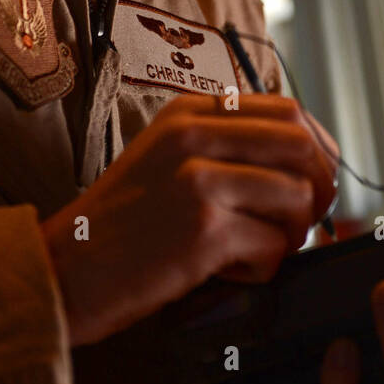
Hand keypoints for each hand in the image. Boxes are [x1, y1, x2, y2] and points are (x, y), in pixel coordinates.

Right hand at [40, 92, 337, 347]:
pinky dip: (263, 268)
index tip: (317, 182)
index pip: (288, 112)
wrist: (64, 269)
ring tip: (255, 250)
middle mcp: (195, 135)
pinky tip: (228, 272)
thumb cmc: (123, 224)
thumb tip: (308, 162)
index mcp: (191, 111)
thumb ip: (226, 146)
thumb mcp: (168, 157)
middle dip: (320, 189)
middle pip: (302, 147)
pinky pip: (272, 247)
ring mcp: (199, 179)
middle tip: (305, 222)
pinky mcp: (203, 228)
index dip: (319, 150)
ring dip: (290, 235)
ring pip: (297, 198)